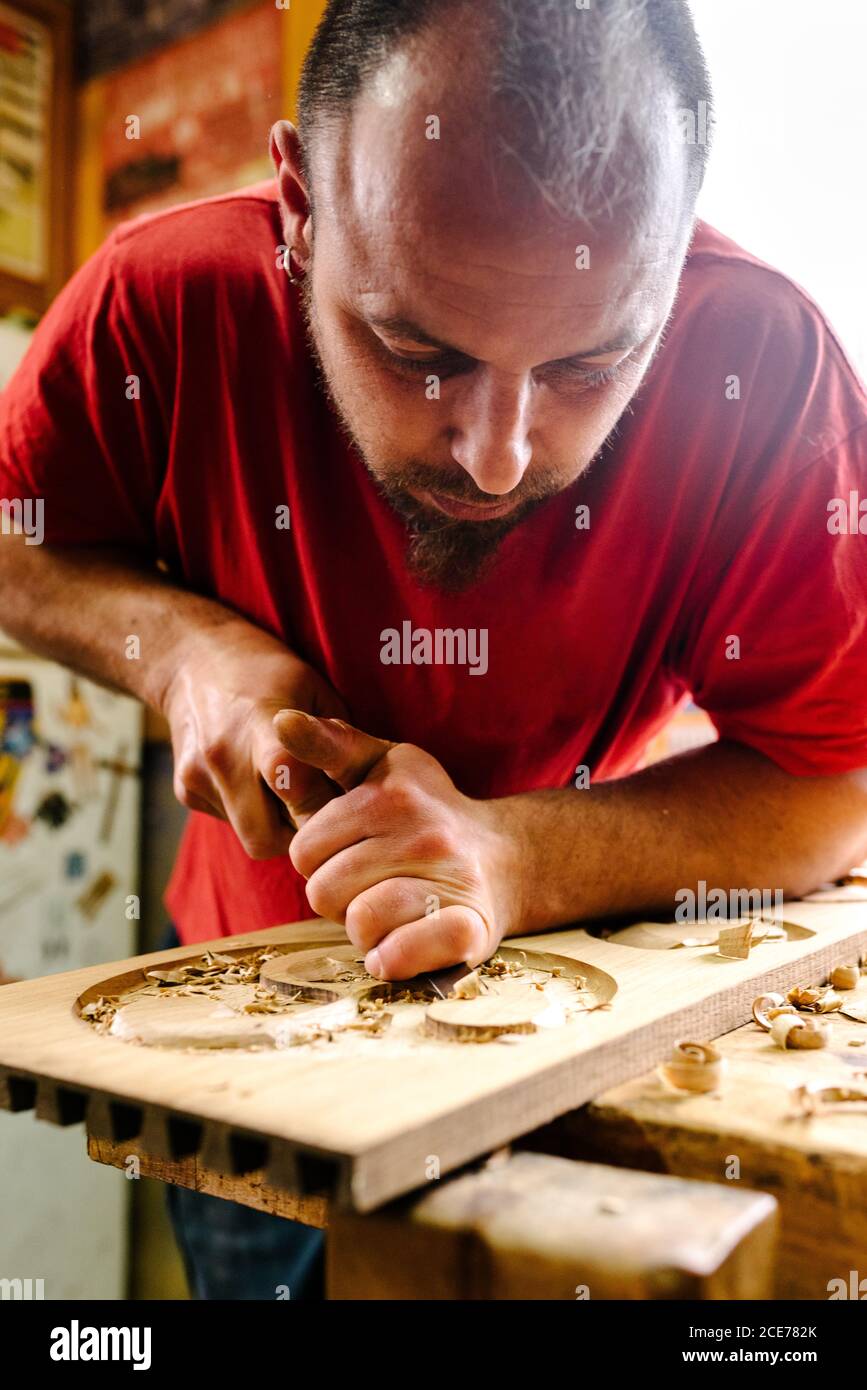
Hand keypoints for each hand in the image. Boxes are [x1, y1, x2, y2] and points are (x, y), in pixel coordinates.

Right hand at [162, 625, 346, 857]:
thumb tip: (367, 789)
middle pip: (267, 837)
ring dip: (278, 828)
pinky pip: (231, 824)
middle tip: (322, 810)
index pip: (290, 778)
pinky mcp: (185, 791)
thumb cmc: (267, 672)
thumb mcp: (312, 689)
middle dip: (300, 834)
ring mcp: (198, 777)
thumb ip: (334, 740)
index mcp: (259, 724)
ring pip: (251, 838)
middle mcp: (221, 756)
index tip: (344, 804)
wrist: (192, 658)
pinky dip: (253, 815)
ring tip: (291, 795)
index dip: (322, 805)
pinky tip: (258, 783)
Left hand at [275, 711, 524, 978]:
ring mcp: (452, 881)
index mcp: (392, 794)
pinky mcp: (470, 929)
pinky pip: (402, 954)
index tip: (350, 852)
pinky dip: (391, 959)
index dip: (319, 860)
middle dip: (339, 896)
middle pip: (324, 892)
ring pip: (359, 924)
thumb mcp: (379, 765)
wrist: (506, 858)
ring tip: (389, 912)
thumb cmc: (425, 812)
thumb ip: (328, 745)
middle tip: (371, 885)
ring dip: (364, 930)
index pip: (304, 850)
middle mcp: (425, 834)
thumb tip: (281, 722)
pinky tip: (395, 949)